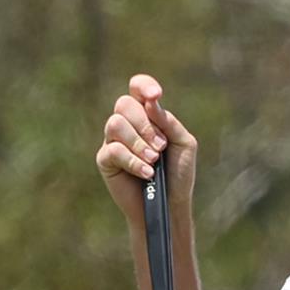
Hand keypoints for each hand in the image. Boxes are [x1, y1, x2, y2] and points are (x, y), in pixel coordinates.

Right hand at [94, 74, 198, 218]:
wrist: (169, 204)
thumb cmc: (178, 173)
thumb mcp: (183, 144)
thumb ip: (169, 122)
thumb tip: (151, 103)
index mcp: (147, 115)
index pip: (137, 89)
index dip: (143, 86)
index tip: (156, 96)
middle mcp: (128, 124)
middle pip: (124, 104)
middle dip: (145, 125)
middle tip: (160, 147)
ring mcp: (114, 140)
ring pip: (115, 123)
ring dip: (139, 143)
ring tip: (154, 161)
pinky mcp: (105, 159)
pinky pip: (113, 150)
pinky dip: (134, 162)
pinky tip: (147, 173)